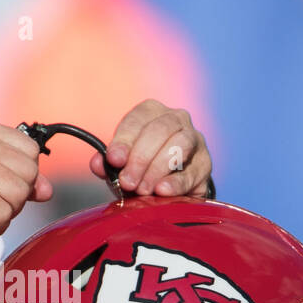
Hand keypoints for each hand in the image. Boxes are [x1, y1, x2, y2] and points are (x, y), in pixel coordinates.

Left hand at [90, 99, 212, 197]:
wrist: (170, 186)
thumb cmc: (141, 169)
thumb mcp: (121, 165)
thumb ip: (108, 164)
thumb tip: (97, 164)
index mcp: (152, 112)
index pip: (139, 118)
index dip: (125, 139)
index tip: (114, 159)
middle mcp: (177, 119)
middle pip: (161, 129)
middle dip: (140, 158)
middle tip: (127, 182)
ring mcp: (195, 140)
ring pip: (180, 144)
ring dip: (157, 168)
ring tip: (142, 189)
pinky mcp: (204, 164)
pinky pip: (193, 171)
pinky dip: (176, 182)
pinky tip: (162, 191)